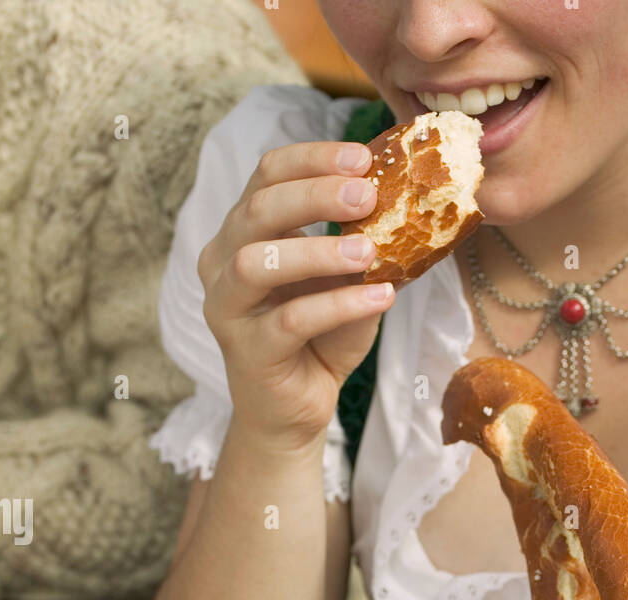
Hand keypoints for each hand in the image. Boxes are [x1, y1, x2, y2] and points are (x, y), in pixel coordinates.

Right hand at [197, 140, 392, 449]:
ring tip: (371, 250)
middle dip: (316, 194)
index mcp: (241, 233)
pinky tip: (380, 297)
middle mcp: (221, 263)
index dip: (313, 159)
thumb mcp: (343, 280)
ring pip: (258, 262)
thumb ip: (359, 242)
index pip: (266, 176)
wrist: (295, 411)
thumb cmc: (319, 339)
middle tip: (368, 195)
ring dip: (318, 250)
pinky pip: (289, 321)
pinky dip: (338, 305)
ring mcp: (227, 309)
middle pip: (258, 209)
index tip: (364, 159)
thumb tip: (406, 201)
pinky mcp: (247, 352)